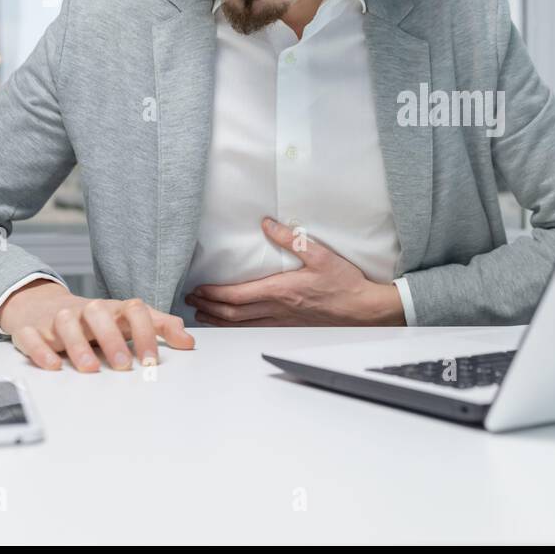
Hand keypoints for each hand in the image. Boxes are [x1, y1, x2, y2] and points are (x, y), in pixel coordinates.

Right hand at [0, 279, 195, 371]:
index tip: (151, 361)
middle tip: (124, 366)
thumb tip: (188, 342)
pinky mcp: (33, 330)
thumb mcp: (127, 319)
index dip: (145, 333)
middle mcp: (86, 311)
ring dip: (78, 346)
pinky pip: (33, 338)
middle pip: (99, 314)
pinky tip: (53, 366)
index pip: (134, 310)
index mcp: (112, 308)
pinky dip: (41, 350)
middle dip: (113, 339)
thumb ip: (160, 327)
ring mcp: (58, 319)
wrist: (42, 305)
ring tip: (91, 368)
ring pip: (66, 324)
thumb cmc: (94, 318)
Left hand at [185, 217, 404, 326]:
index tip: (199, 288)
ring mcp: (283, 320)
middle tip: (191, 300)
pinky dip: (238, 327)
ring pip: (242, 325)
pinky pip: (257, 329)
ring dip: (219, 320)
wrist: (363, 309)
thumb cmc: (344, 283)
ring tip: (203, 314)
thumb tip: (268, 224)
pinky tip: (233, 325)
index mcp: (281, 290)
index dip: (214, 293)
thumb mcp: (320, 254)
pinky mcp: (290, 326)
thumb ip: (292, 239)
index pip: (238, 295)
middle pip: (233, 313)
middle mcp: (278, 309)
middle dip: (209, 307)